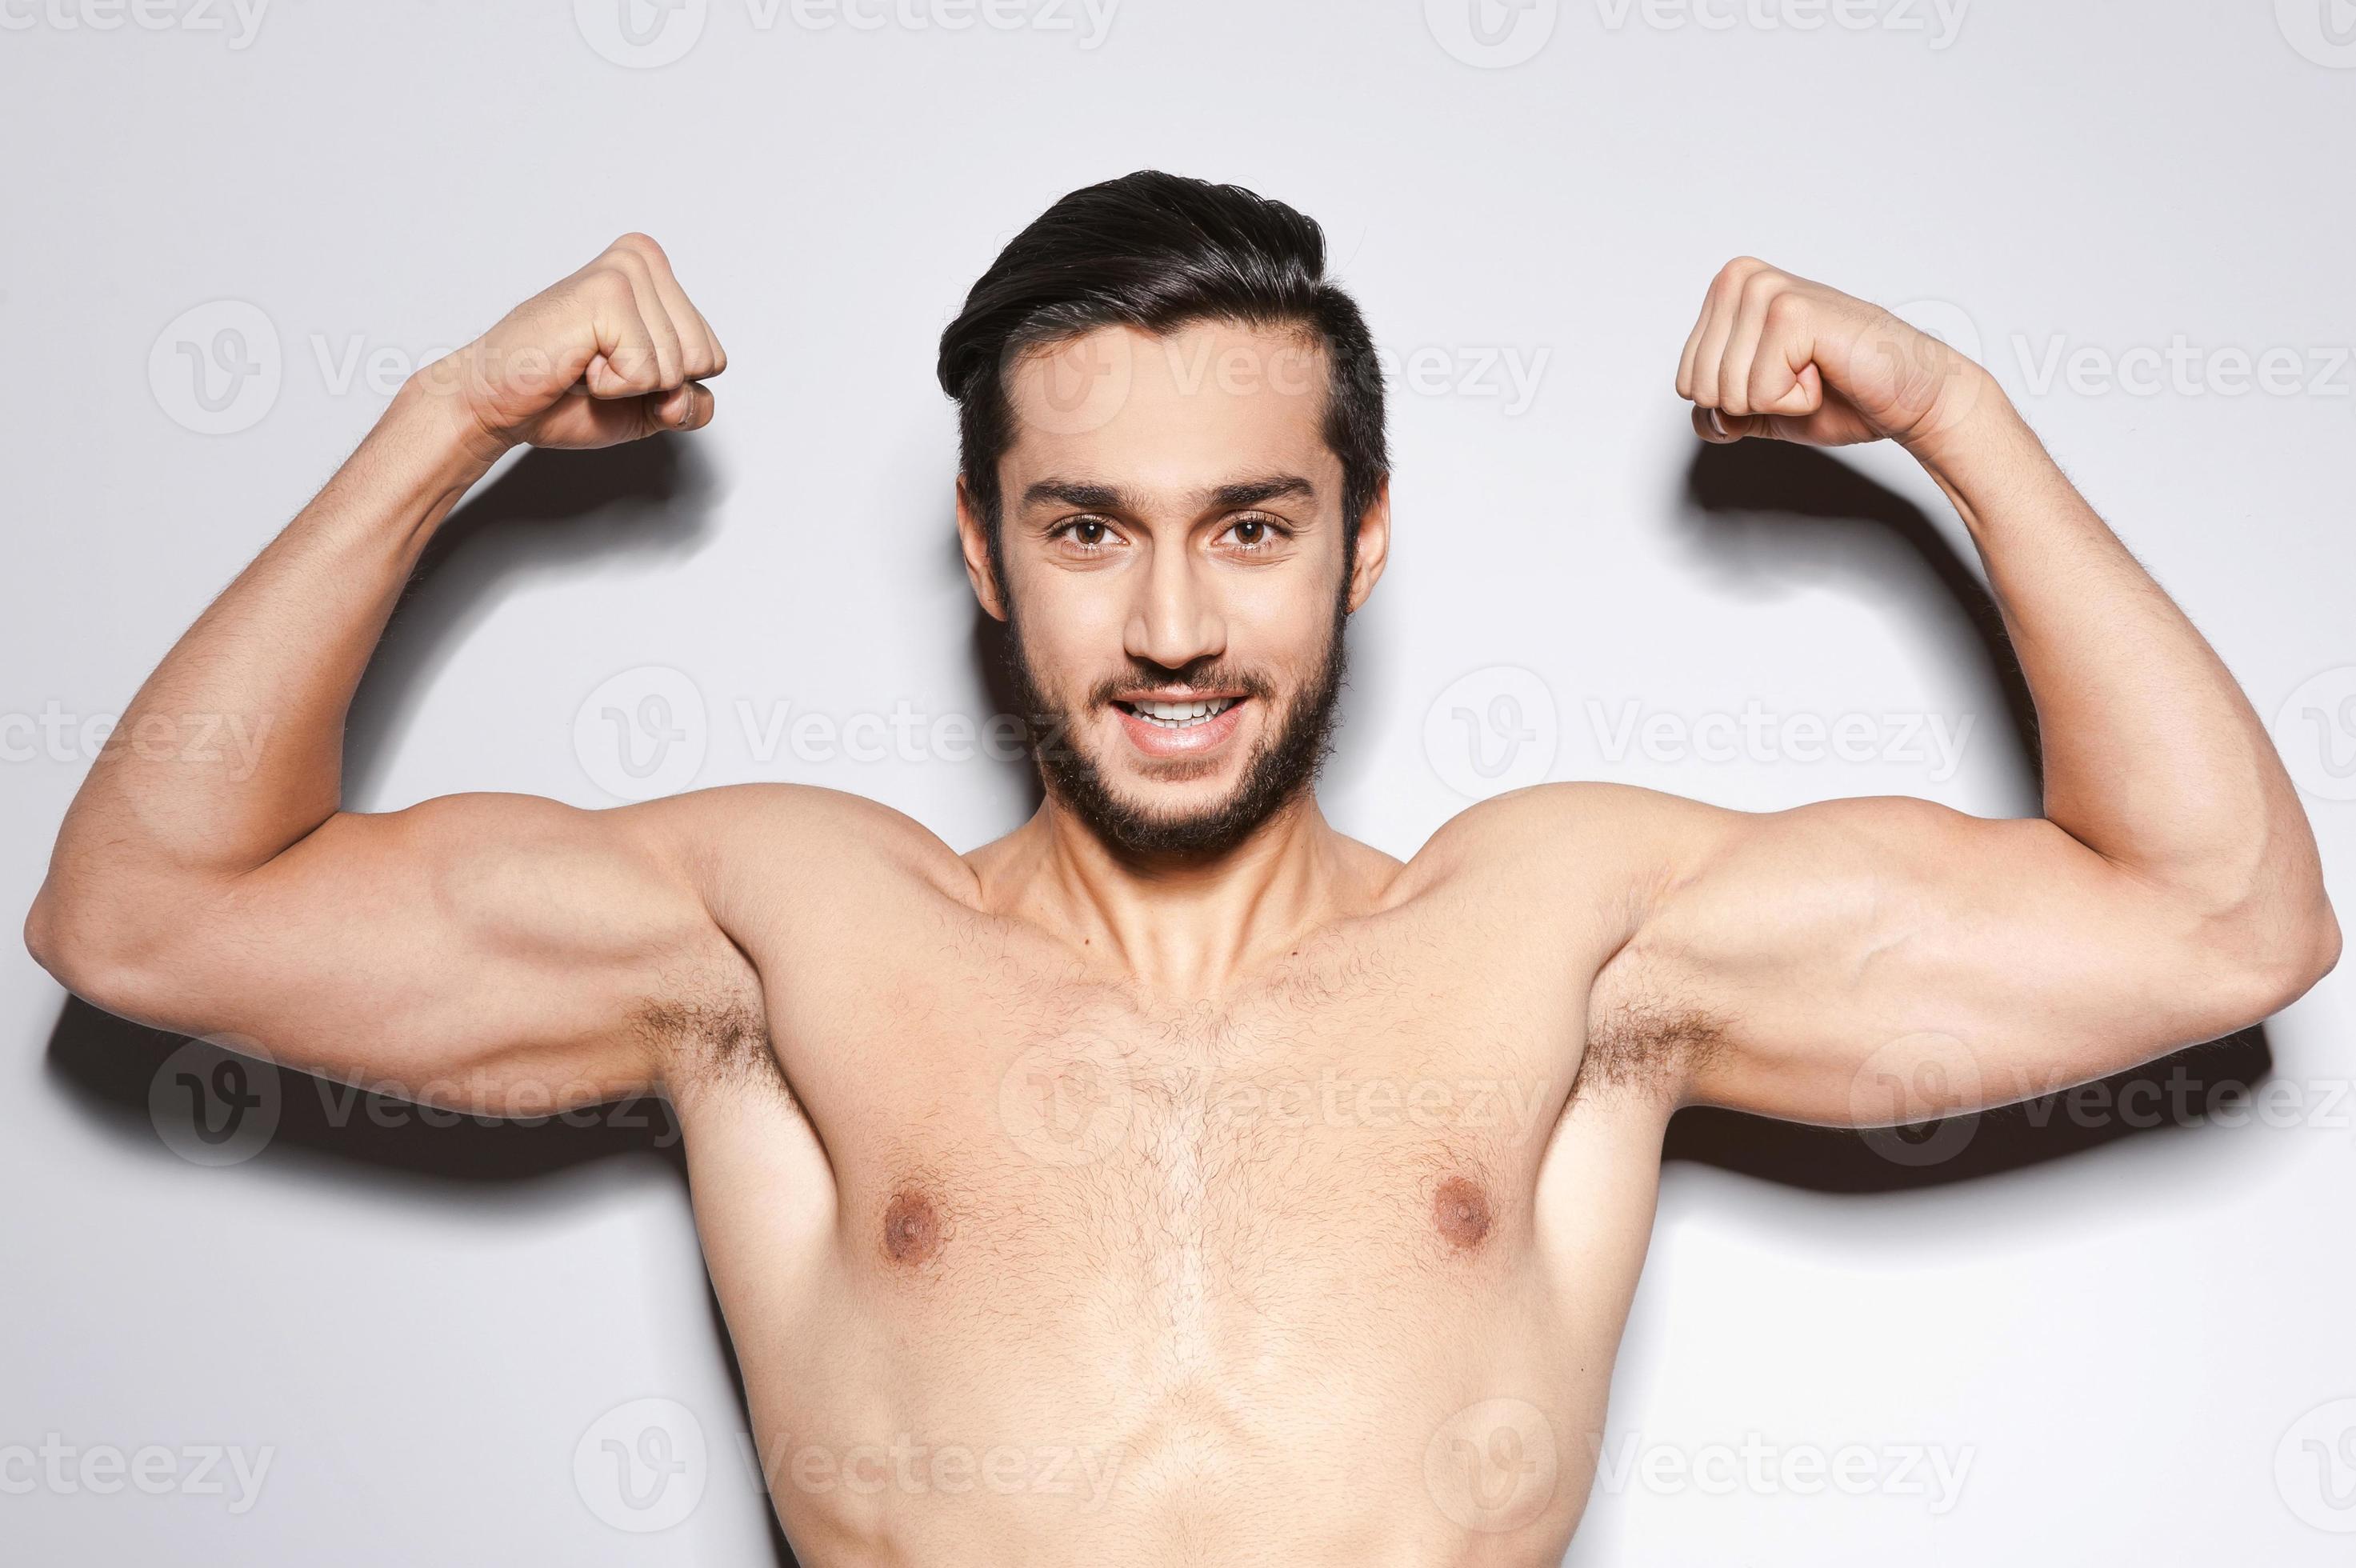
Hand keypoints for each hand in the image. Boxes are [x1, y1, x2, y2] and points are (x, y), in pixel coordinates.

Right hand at [413, 233, 726, 458]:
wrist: (497, 402)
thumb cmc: (563, 396)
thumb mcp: (649, 407)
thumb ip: (689, 404)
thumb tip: (688, 396)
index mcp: (657, 275)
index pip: (714, 357)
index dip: (668, 386)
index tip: (616, 368)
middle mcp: (643, 261)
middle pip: (704, 360)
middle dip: (653, 385)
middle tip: (598, 366)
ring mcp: (625, 271)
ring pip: (678, 366)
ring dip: (628, 384)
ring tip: (584, 361)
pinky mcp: (607, 292)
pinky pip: (648, 372)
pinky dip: (612, 385)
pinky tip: (577, 361)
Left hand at [1675, 257, 1986, 452]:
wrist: (1906, 395)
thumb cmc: (1841, 393)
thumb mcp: (1759, 406)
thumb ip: (1716, 410)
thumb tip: (1705, 416)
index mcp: (1727, 291)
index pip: (1684, 381)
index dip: (1733, 403)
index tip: (1781, 378)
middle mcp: (1741, 279)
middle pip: (1697, 387)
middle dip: (1750, 403)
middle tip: (1799, 377)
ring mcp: (1766, 291)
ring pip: (1725, 392)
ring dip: (1776, 400)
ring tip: (1814, 372)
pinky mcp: (1792, 313)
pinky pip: (1760, 393)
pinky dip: (1797, 401)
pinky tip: (1824, 372)